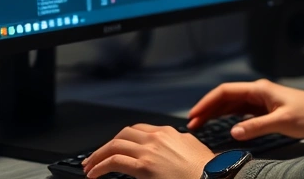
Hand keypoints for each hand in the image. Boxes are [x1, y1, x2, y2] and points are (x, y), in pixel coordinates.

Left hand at [81, 123, 212, 178]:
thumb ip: (179, 145)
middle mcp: (157, 137)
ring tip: (89, 166)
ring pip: (114, 146)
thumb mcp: (192, 149)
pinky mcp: (143, 166)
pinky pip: (114, 162)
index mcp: (169, 133)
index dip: (123, 139)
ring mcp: (149, 150)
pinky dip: (100, 166)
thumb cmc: (206, 170)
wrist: (214, 176)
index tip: (116, 147)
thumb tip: (171, 149)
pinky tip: (94, 174)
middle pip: (123, 134)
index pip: (139, 130)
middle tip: (97, 157)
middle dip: (107, 145)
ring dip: (98, 156)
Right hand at [187, 78, 303, 140]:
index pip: (225, 92)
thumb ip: (257, 127)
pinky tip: (223, 124)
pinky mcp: (266, 109)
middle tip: (192, 123)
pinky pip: (241, 111)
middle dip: (207, 109)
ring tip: (202, 125)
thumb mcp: (282, 121)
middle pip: (225, 97)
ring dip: (216, 113)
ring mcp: (261, 100)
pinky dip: (229, 117)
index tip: (194, 114)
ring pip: (232, 104)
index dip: (207, 102)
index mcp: (259, 89)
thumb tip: (234, 132)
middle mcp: (258, 92)